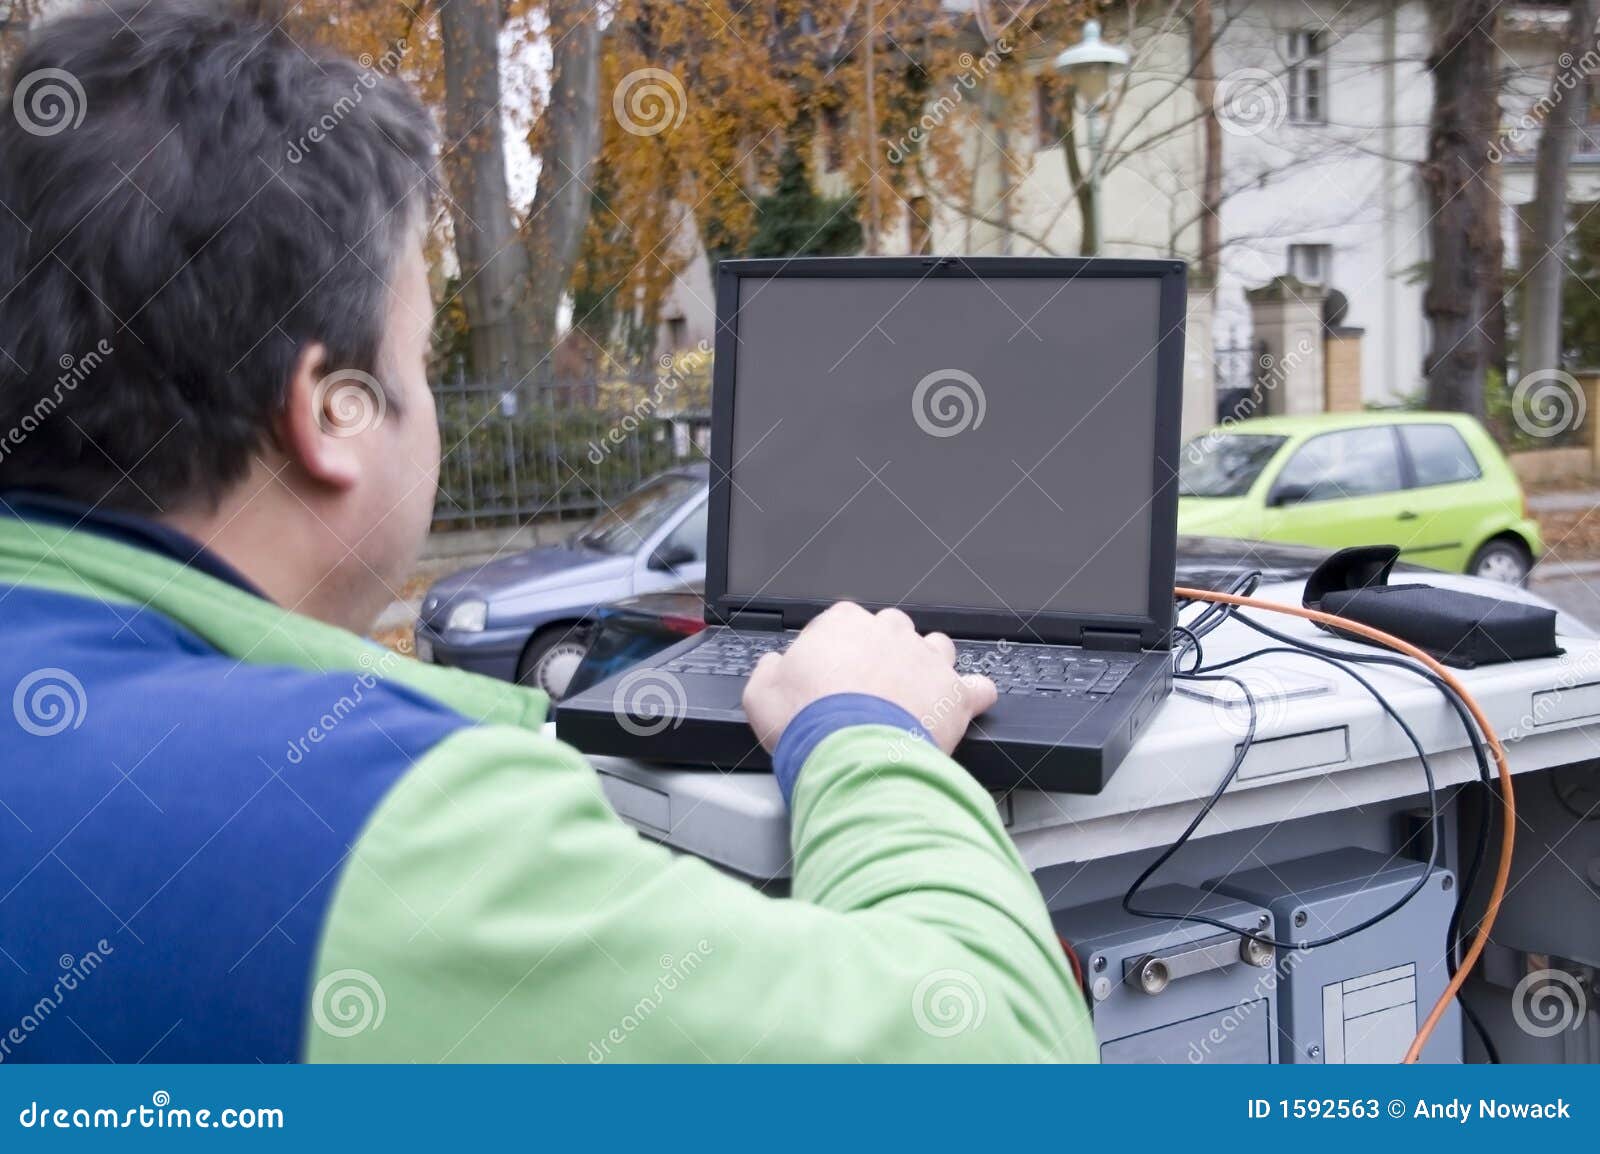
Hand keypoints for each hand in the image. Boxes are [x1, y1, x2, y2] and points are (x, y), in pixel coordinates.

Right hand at [742, 602, 998, 753]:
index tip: (832, 674)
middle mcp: (889, 633)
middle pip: (893, 630)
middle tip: (871, 686)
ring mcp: (925, 661)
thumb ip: (769, 671)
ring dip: (929, 666)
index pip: (843, 623)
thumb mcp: (761, 694)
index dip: (838, 650)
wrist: (850, 755)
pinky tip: (964, 704)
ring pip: (937, 648)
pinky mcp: (953, 694)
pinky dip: (972, 696)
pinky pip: (976, 687)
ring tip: (917, 693)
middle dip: (885, 653)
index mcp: (842, 625)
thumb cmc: (808, 724)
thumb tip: (773, 667)